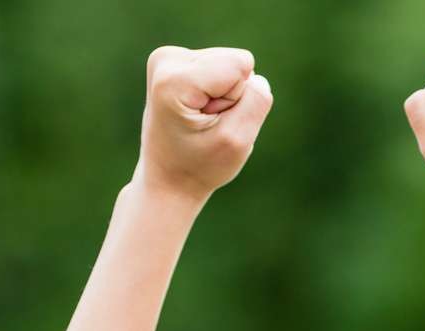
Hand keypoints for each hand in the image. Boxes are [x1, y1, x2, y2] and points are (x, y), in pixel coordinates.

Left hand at [136, 46, 273, 201]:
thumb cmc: (201, 165)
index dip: (238, 99)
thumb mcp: (236, 141)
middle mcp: (167, 59)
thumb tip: (257, 77)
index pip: (239, 65)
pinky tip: (198, 113)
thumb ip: (256, 103)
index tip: (214, 122)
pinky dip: (216, 94)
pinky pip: (220, 68)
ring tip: (202, 120)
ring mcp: (168, 58)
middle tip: (208, 123)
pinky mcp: (175, 61)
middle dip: (230, 97)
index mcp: (175, 78)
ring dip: (223, 97)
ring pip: (229, 66)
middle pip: (234, 63)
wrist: (169, 178)